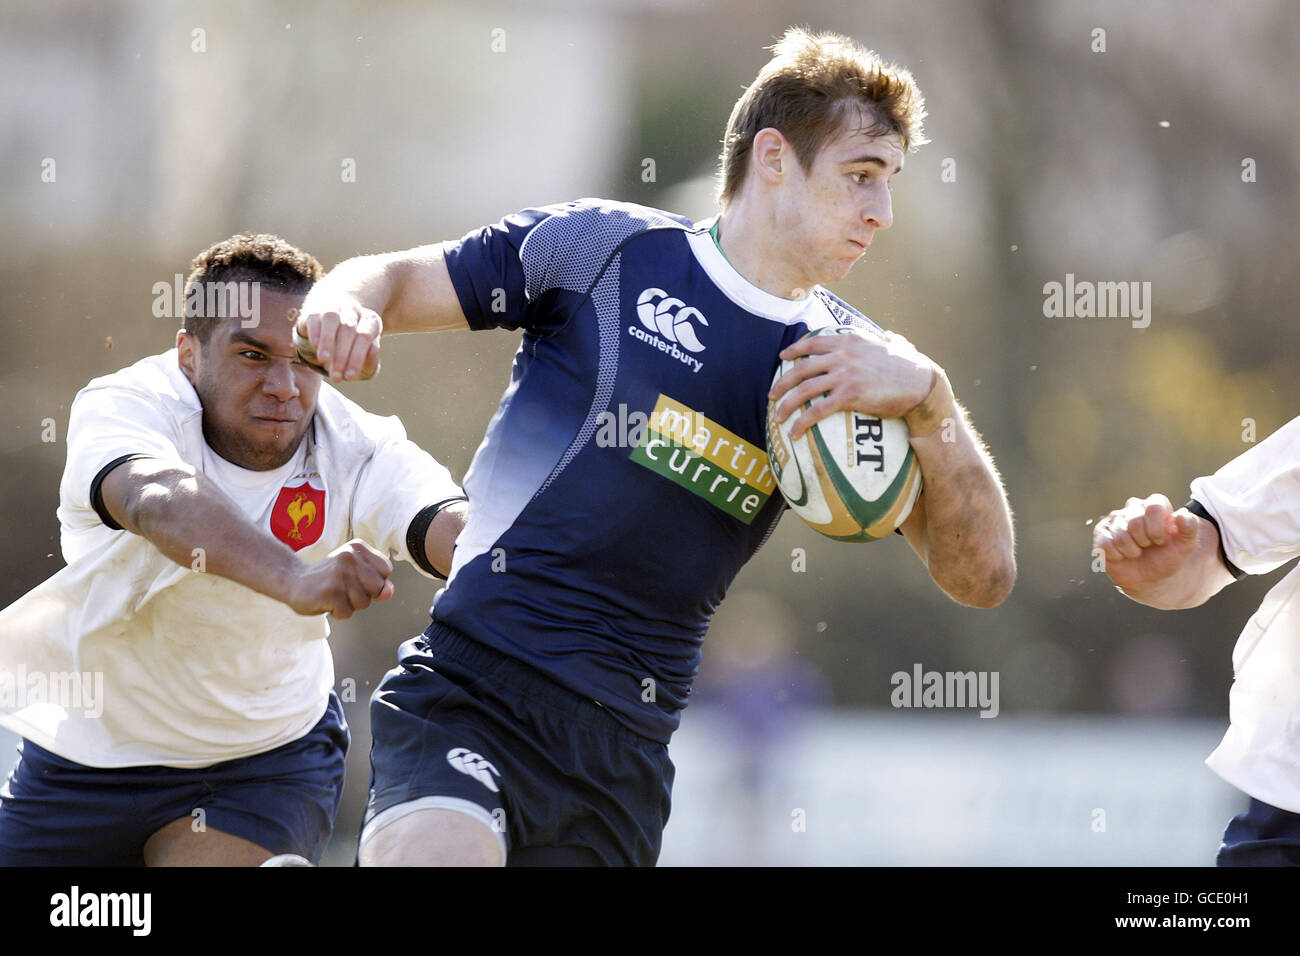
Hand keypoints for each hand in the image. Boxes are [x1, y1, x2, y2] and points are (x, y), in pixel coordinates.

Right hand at [285, 539, 393, 618]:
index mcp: (357, 548)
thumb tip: (388, 592)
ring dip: (349, 604)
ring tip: (334, 594)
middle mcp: (349, 557)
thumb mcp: (354, 572)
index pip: (386, 570)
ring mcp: (339, 575)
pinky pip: (347, 613)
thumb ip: (377, 581)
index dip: (375, 581)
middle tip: (343, 588)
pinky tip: (326, 601)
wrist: (292, 580)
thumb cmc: (328, 578)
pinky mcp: (330, 592)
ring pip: (364, 602)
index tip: (356, 578)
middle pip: (378, 588)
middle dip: (364, 594)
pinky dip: (337, 612)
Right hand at [294, 296, 381, 381]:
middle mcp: (353, 311)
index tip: (350, 377)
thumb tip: (373, 353)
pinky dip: (315, 331)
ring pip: (332, 319)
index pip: (365, 337)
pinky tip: (315, 346)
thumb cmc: (352, 348)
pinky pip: (315, 318)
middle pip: (349, 330)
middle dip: (341, 356)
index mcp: (370, 321)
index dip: (357, 357)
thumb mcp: (365, 357)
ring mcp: (334, 308)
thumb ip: (371, 361)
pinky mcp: (314, 310)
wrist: (330, 326)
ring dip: (328, 341)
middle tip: (336, 377)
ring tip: (324, 361)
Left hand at [768, 330, 935, 438]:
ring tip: (777, 417)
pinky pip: (817, 409)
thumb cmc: (911, 367)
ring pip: (804, 389)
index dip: (795, 350)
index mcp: (850, 340)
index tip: (782, 357)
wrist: (922, 384)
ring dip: (786, 404)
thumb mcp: (895, 346)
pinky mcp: (849, 395)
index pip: (814, 342)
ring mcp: (845, 374)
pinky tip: (794, 431)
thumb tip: (891, 336)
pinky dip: (802, 421)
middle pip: (802, 367)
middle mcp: (843, 355)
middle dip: (782, 382)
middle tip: (771, 394)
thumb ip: (888, 340)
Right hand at [1093, 494, 1201, 593]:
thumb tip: (1181, 514)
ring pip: (1120, 536)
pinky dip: (1117, 555)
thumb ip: (1190, 528)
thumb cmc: (1167, 557)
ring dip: (1131, 551)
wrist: (1150, 577)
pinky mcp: (1101, 532)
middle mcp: (1133, 508)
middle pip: (1135, 522)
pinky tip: (1122, 555)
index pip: (1154, 507)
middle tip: (1147, 546)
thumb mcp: (1186, 545)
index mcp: (1154, 506)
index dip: (1158, 529)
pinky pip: (1106, 545)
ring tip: (1136, 552)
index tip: (1161, 540)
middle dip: (1144, 542)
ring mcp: (1115, 520)